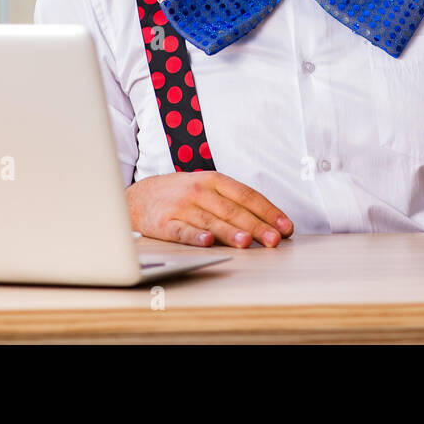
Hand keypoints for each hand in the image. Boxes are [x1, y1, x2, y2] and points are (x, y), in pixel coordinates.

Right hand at [126, 171, 293, 248]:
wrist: (138, 198)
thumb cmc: (180, 195)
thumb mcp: (206, 188)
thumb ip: (233, 202)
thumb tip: (267, 222)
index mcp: (214, 180)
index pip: (247, 195)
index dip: (268, 211)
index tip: (286, 227)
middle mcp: (199, 191)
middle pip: (233, 210)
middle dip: (257, 226)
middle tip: (274, 240)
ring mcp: (182, 207)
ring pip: (211, 220)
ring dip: (230, 232)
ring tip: (247, 242)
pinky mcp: (165, 223)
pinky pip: (183, 231)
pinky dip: (196, 237)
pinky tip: (207, 243)